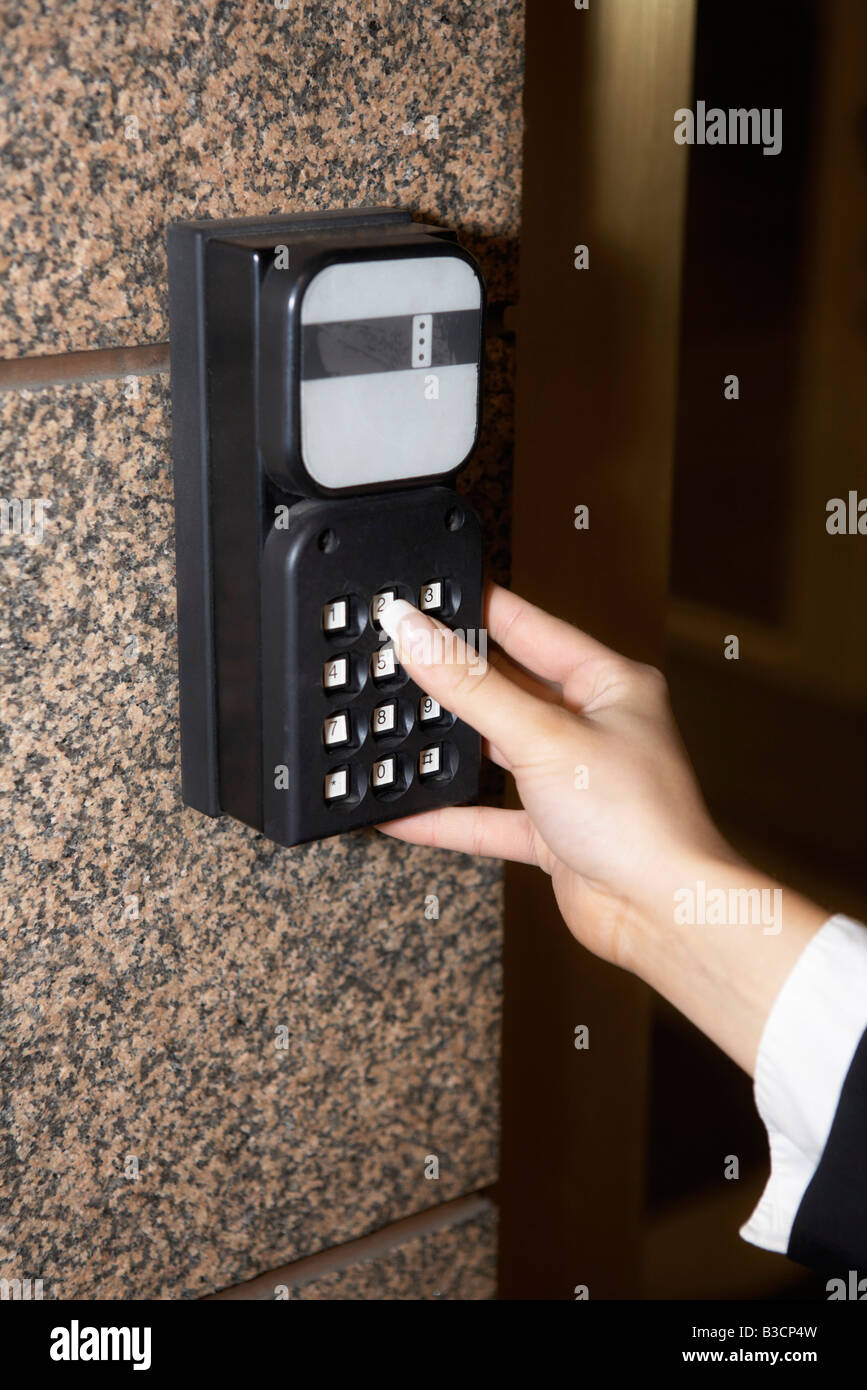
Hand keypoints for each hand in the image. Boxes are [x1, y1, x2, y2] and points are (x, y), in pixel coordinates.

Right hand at [377, 584, 825, 1073]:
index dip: (478, 609)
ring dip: (448, 747)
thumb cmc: (639, 819)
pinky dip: (445, 816)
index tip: (428, 594)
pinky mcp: (552, 832)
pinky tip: (402, 810)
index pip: (531, 628)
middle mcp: (592, 727)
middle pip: (507, 689)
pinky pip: (487, 816)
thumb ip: (471, 686)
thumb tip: (416, 632)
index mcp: (609, 684)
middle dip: (454, 679)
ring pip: (495, 751)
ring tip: (393, 724)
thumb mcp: (542, 736)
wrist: (662, 914)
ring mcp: (571, 780)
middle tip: (398, 654)